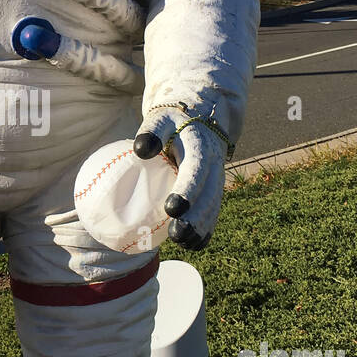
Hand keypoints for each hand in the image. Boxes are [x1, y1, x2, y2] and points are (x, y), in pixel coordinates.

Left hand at [133, 107, 228, 250]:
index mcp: (201, 146)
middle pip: (208, 193)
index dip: (187, 190)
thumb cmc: (173, 118)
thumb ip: (152, 131)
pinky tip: (194, 245)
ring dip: (201, 226)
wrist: (202, 111)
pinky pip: (213, 209)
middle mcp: (214, 163)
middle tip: (178, 234)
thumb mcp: (161, 117)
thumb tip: (140, 150)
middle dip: (196, 217)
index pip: (196, 169)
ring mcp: (216, 176)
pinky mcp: (214, 186)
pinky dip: (205, 227)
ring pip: (213, 205)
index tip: (172, 209)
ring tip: (185, 244)